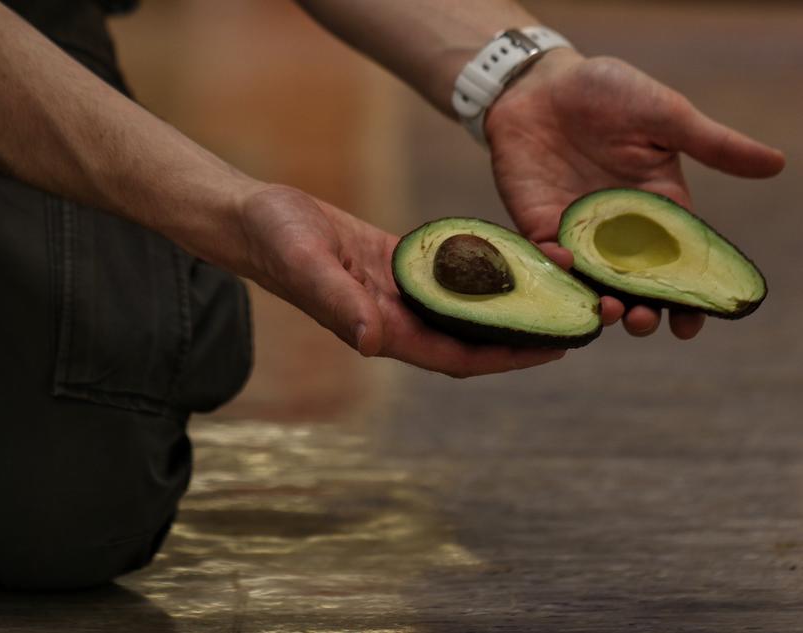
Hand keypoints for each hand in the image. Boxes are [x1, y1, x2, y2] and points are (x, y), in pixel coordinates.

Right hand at [235, 185, 566, 376]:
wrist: (255, 220)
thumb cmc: (275, 241)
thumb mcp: (307, 264)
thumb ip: (338, 302)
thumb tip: (374, 340)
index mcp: (382, 327)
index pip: (458, 355)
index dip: (508, 357)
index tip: (557, 349)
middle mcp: (396, 318)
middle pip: (473, 338)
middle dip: (523, 334)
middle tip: (577, 321)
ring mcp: (397, 294)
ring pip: (466, 310)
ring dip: (509, 307)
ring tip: (558, 293)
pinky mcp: (395, 267)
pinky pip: (449, 277)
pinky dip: (482, 275)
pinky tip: (513, 261)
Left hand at [485, 50, 784, 338]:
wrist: (540, 83)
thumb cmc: (607, 92)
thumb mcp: (665, 116)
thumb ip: (714, 144)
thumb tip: (776, 163)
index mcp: (657, 207)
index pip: (676, 264)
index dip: (686, 298)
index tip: (690, 325)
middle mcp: (617, 228)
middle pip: (632, 285)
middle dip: (641, 311)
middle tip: (644, 322)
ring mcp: (576, 230)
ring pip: (590, 283)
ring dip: (598, 302)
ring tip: (609, 310)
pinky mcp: (537, 224)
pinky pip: (545, 259)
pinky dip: (554, 268)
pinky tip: (563, 262)